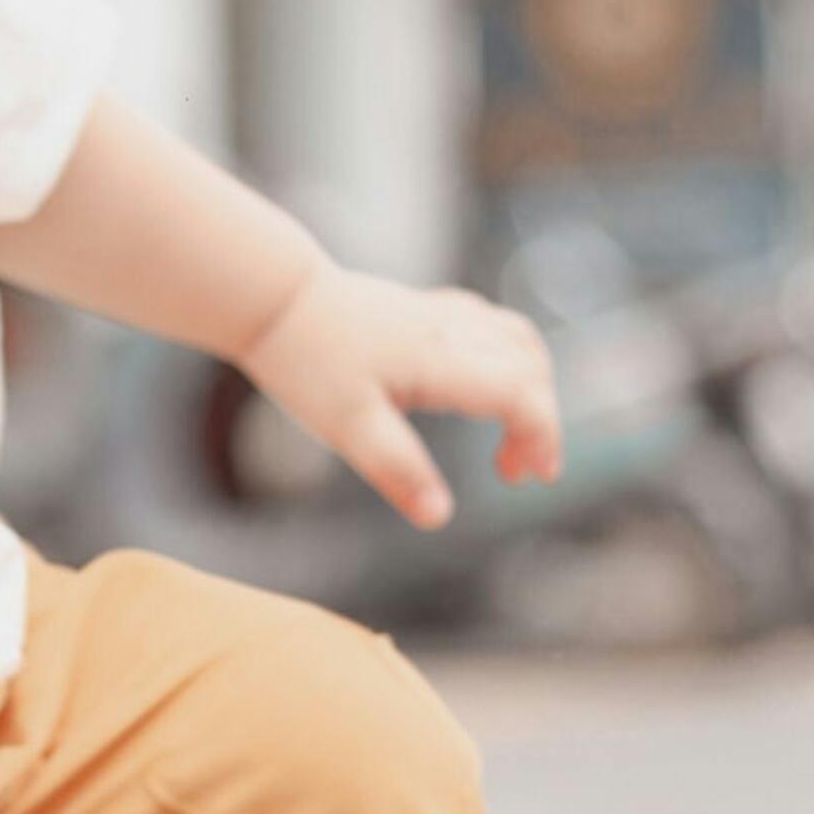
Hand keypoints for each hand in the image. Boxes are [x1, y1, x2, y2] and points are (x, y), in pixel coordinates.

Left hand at [236, 260, 561, 528]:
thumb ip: (396, 470)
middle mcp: (450, 331)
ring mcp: (437, 313)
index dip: (542, 436)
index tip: (536, 478)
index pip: (521, 395)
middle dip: (538, 422)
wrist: (272, 297)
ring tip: (507, 432)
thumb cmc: (305, 360)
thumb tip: (438, 516)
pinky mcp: (421, 306)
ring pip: (516, 339)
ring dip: (529, 386)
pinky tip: (477, 382)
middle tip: (513, 473)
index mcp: (442, 361)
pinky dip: (505, 356)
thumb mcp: (346, 427)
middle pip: (529, 368)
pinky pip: (487, 323)